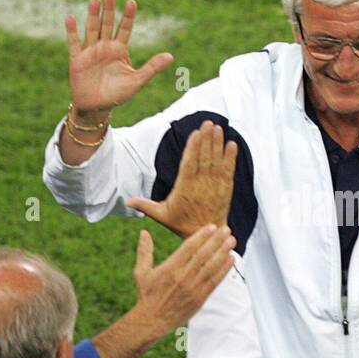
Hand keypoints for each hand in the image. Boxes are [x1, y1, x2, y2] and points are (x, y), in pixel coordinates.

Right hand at [66, 0, 173, 118]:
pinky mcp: (77, 59)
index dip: (128, 16)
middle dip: (109, 10)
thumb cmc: (117, 94)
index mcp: (119, 50)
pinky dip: (72, 31)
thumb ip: (152, 67)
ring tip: (95, 0)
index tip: (132, 2)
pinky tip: (70, 17)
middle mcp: (105, 47)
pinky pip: (74, 43)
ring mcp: (91, 51)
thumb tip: (171, 56)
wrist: (97, 107)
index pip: (125, 29)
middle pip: (107, 24)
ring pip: (92, 29)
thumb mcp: (137, 81)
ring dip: (93, 15)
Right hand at [127, 121, 237, 237]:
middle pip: (204, 158)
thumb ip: (145, 206)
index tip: (195, 133)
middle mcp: (201, 185)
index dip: (193, 148)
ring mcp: (214, 186)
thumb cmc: (181, 223)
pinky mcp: (225, 189)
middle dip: (206, 139)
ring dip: (217, 144)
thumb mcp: (161, 215)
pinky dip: (231, 157)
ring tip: (218, 128)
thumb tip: (126, 201)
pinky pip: (229, 170)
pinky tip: (232, 144)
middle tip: (208, 123)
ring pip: (216, 161)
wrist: (205, 234)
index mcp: (185, 188)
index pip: (189, 164)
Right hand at [130, 225, 235, 337]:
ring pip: (211, 267)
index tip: (212, 226)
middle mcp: (182, 277)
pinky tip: (231, 259)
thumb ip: (144, 251)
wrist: (152, 320)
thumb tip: (143, 232)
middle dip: (216, 241)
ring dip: (223, 252)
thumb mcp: (141, 272)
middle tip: (226, 229)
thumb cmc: (147, 295)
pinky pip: (215, 281)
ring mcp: (193, 288)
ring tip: (232, 241)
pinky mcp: (200, 298)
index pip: (189, 248)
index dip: (202, 236)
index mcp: (169, 268)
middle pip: (203, 255)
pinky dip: (224, 270)